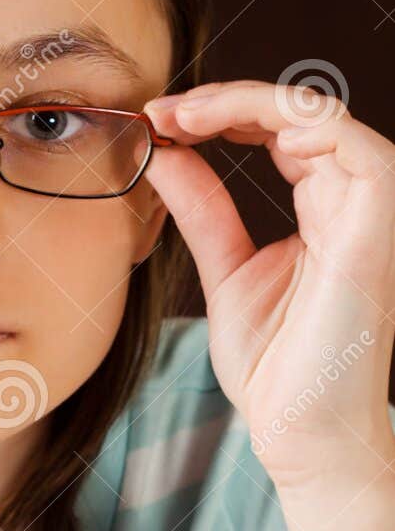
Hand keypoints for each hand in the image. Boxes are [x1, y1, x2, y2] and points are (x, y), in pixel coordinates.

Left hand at [142, 79, 394, 485]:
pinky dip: (288, 118)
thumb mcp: (225, 272)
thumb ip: (202, 211)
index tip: (158, 121)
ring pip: (318, 112)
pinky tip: (229, 130)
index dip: (221, 115)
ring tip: (183, 116)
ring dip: (245, 100)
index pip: (281, 132)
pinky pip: (345, 139)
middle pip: (298, 112)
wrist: (300, 429)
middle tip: (161, 112)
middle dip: (223, 100)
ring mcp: (368, 208)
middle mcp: (353, 200)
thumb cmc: (274, 368)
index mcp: (324, 209)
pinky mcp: (374, 221)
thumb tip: (165, 154)